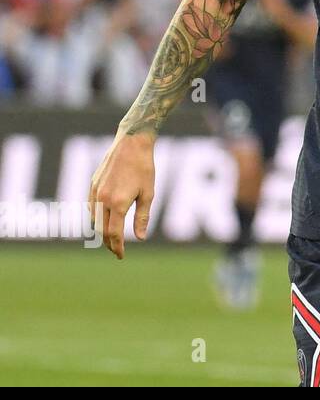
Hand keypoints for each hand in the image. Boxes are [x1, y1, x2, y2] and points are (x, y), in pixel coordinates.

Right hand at [87, 132, 156, 259]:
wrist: (131, 143)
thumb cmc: (144, 168)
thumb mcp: (148, 194)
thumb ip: (142, 217)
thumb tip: (140, 238)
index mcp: (118, 203)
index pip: (114, 233)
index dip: (117, 247)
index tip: (121, 256)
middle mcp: (103, 199)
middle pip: (101, 230)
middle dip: (108, 242)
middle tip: (116, 250)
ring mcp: (94, 192)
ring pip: (94, 219)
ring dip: (101, 231)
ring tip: (111, 238)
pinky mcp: (91, 184)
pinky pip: (91, 207)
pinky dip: (96, 217)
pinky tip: (104, 220)